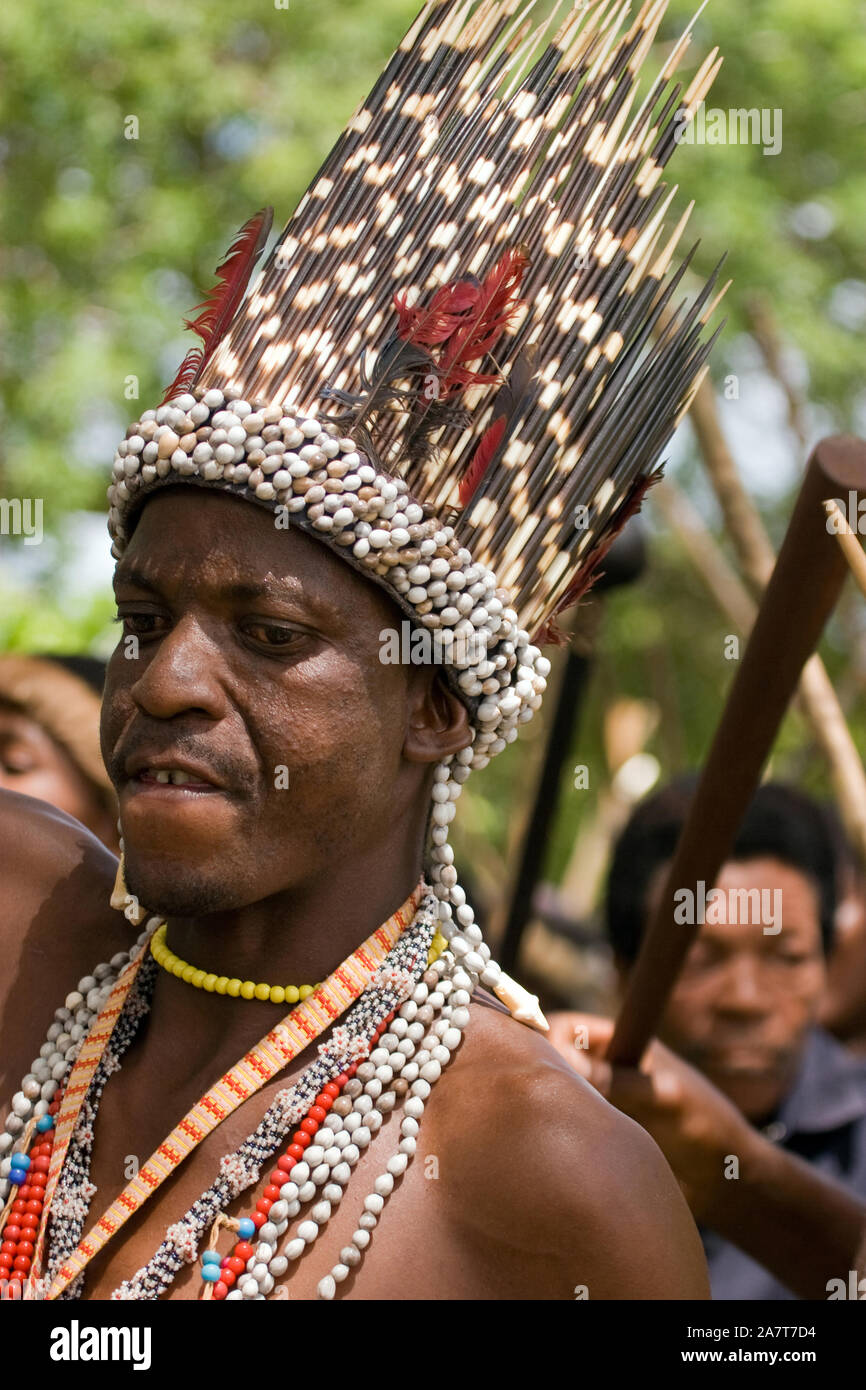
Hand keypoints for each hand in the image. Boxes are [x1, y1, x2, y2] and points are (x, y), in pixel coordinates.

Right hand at [547, 1011, 756, 1223]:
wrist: (725, 1179)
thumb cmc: (706, 1126)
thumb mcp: (665, 1097)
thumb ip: (618, 1080)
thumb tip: (565, 1067)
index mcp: (623, 1041)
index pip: (567, 1027)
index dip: (551, 1043)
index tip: (553, 1074)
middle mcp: (606, 1064)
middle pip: (552, 1056)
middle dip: (544, 1074)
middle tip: (546, 1104)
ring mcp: (601, 1097)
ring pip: (556, 1090)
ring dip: (552, 1104)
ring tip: (557, 1128)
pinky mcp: (599, 1130)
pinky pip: (566, 1120)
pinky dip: (560, 1127)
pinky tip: (563, 1145)